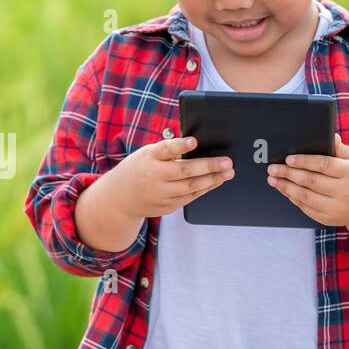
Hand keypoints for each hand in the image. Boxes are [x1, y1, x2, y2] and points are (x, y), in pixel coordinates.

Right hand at [106, 135, 235, 218]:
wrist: (120, 198)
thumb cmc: (139, 169)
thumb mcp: (147, 154)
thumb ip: (168, 150)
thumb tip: (197, 146)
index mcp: (148, 158)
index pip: (164, 150)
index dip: (179, 146)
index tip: (194, 141)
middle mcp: (154, 177)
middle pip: (184, 171)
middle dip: (208, 166)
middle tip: (227, 162)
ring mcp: (160, 194)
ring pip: (190, 187)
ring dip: (212, 179)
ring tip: (228, 172)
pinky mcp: (166, 207)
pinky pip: (190, 198)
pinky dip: (205, 189)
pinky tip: (216, 181)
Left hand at [266, 133, 348, 228]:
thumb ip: (342, 150)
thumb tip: (331, 136)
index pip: (325, 165)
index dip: (305, 162)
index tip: (288, 158)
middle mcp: (346, 193)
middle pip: (311, 181)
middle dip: (288, 174)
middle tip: (272, 168)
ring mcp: (337, 209)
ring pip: (305, 197)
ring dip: (286, 187)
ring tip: (273, 179)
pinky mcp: (329, 220)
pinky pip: (306, 208)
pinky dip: (293, 198)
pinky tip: (284, 189)